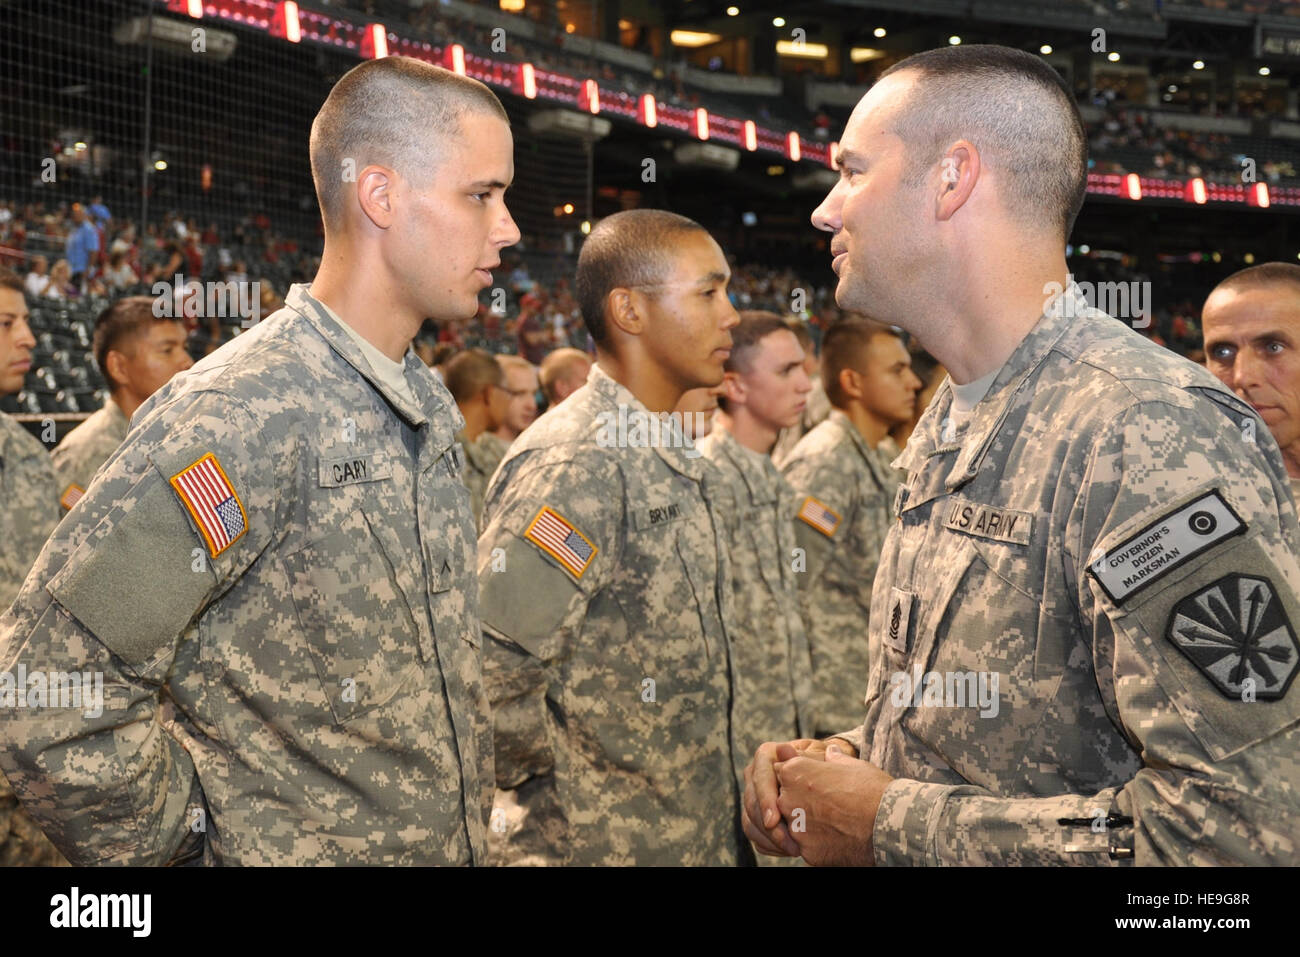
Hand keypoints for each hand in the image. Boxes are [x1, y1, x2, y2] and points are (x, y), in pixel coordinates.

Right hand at [742, 737, 849, 855]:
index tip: (774, 820)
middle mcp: (754, 774)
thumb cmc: (825, 763)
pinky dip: (770, 845)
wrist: (824, 776)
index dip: (765, 799)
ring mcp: (753, 795)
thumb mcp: (820, 756)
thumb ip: (805, 757)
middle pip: (751, 803)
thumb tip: (783, 749)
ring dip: (770, 840)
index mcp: (766, 755)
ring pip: (749, 822)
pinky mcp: (755, 814)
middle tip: (790, 845)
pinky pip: (754, 834)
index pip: (760, 776)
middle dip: (769, 828)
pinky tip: (789, 850)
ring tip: (795, 850)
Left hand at [774, 744, 893, 865]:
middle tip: (825, 804)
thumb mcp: (852, 765)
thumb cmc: (872, 790)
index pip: (781, 772)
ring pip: (791, 825)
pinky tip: (835, 838)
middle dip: (797, 801)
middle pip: (782, 799)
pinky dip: (816, 843)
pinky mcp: (806, 851)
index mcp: (795, 772)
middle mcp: (788, 799)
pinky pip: (804, 846)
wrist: (888, 824)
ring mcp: (795, 827)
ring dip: (805, 823)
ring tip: (831, 822)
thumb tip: (830, 751)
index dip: (797, 777)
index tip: (814, 783)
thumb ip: (833, 759)